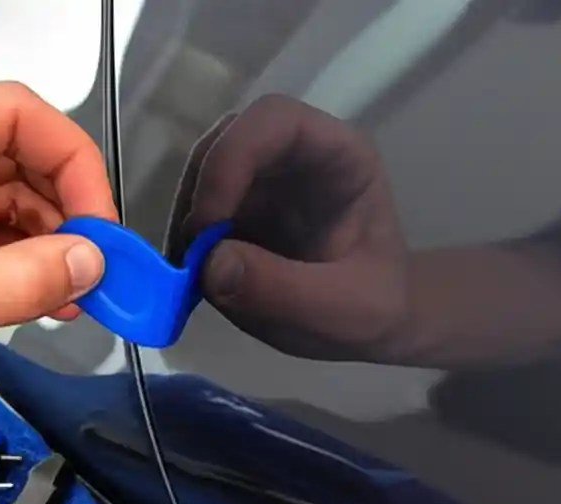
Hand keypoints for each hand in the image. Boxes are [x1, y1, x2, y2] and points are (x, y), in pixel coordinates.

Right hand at [166, 94, 409, 361]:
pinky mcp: (238, 213)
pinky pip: (197, 211)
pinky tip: (190, 282)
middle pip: (227, 139)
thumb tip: (210, 265)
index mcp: (338, 157)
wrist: (375, 327)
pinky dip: (184, 244)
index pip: (275, 120)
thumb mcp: (344, 310)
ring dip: (186, 221)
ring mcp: (263, 182)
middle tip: (189, 260)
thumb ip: (284, 290)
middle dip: (200, 193)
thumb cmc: (376, 308)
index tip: (210, 223)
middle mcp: (295, 158)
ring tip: (189, 278)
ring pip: (203, 173)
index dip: (232, 156)